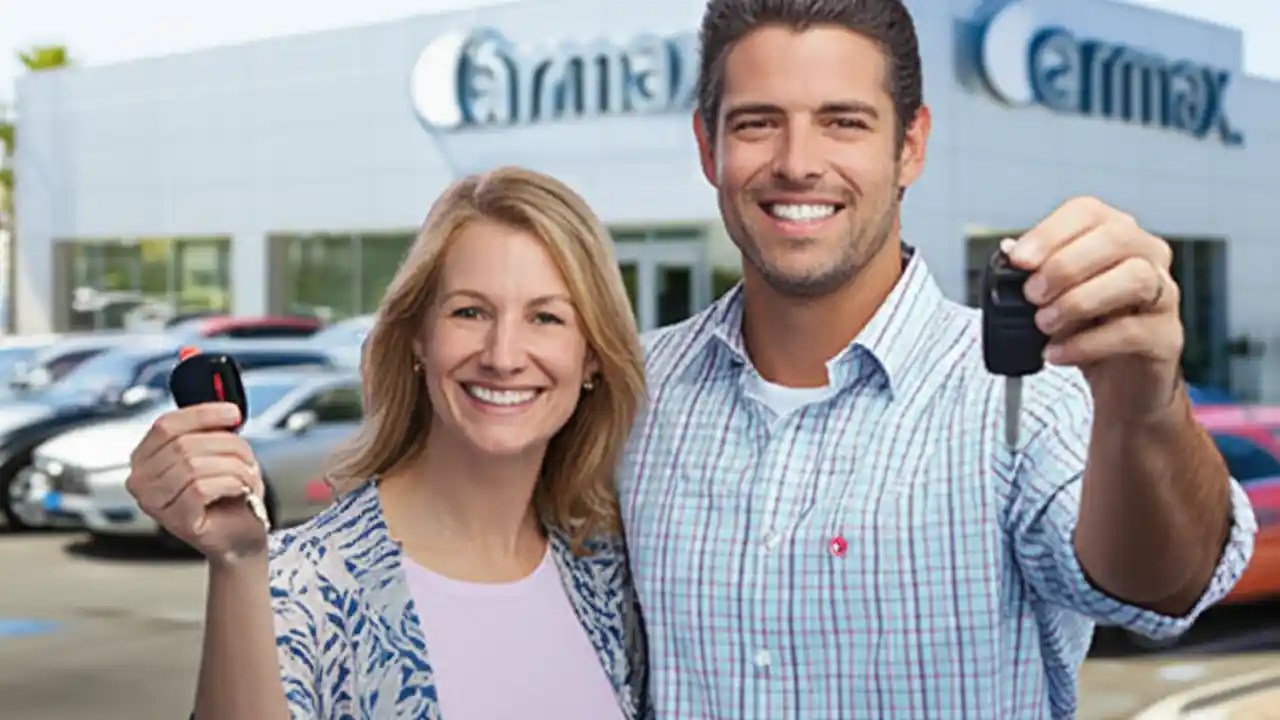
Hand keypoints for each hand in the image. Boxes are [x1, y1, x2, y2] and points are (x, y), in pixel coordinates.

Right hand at [126, 403, 267, 563]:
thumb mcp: (214, 454)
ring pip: (193, 464)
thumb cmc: (226, 496)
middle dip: (227, 445)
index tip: (233, 413)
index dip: (203, 414)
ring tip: (246, 477)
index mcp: (145, 458)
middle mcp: (141, 481)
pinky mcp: (175, 520)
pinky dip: (231, 483)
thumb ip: (208, 431)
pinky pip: (202, 487)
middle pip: (183, 444)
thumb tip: (225, 409)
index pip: (166, 425)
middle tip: (247, 458)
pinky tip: (240, 490)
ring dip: (233, 466)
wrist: (240, 536)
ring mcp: (154, 503)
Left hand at [1006, 196, 1182, 417]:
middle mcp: (1146, 256)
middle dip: (1065, 266)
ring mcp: (1163, 294)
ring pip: (1135, 278)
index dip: (1050, 233)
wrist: (1122, 379)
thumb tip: (1008, 252)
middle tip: (1033, 295)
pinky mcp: (1167, 336)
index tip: (1019, 260)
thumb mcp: (1055, 294)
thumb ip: (1035, 271)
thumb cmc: (1090, 326)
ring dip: (1080, 300)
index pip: (1087, 212)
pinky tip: (1058, 353)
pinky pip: (1133, 331)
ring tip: (1045, 323)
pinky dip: (1087, 343)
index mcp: (1115, 234)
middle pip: (1116, 238)